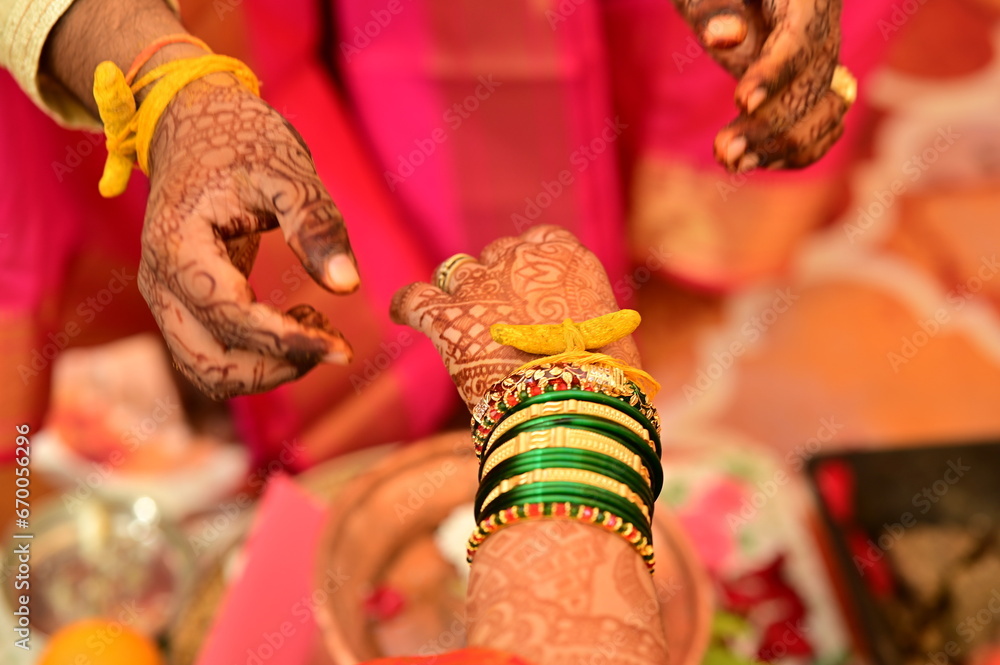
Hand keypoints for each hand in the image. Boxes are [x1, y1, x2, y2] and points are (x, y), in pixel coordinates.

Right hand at [139, 75, 358, 398]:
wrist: (194, 123)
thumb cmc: (240, 139)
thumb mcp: (286, 170)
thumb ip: (316, 224)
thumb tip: (349, 286)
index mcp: (178, 246)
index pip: (231, 316)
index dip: (288, 340)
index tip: (342, 347)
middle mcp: (160, 281)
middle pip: (211, 362)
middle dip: (279, 365)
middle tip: (335, 341)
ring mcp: (165, 297)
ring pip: (208, 370)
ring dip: (266, 369)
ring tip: (316, 326)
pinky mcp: (181, 303)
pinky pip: (211, 355)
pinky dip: (255, 358)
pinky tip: (295, 321)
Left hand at [390, 226, 639, 409]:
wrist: (568, 402)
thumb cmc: (601, 380)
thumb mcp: (609, 336)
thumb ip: (585, 320)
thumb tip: (581, 339)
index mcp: (567, 257)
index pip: (541, 240)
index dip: (531, 262)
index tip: (529, 284)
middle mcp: (520, 258)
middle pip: (497, 255)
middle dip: (495, 280)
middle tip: (500, 318)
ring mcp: (479, 283)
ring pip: (455, 271)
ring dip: (457, 293)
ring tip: (461, 320)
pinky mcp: (446, 315)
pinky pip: (414, 298)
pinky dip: (407, 306)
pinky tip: (403, 314)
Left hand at [670, 0, 846, 170]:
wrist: (730, 0)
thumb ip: (715, 7)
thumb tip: (724, 36)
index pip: (802, 39)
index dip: (776, 74)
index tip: (743, 102)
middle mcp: (825, 27)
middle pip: (814, 83)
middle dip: (770, 123)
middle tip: (723, 151)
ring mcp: (824, 60)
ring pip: (826, 112)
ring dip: (782, 145)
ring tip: (731, 163)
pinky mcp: (813, 87)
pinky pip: (823, 126)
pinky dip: (794, 150)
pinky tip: (751, 163)